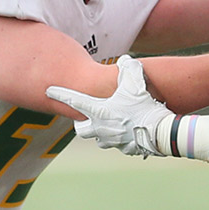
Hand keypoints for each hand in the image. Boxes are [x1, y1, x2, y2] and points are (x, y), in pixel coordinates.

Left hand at [46, 55, 175, 157]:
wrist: (160, 131)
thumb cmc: (144, 105)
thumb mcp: (136, 80)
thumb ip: (129, 68)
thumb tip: (126, 60)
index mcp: (99, 111)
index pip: (73, 101)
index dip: (59, 94)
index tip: (48, 90)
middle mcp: (100, 128)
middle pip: (81, 130)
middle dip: (82, 124)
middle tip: (88, 117)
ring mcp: (112, 141)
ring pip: (98, 140)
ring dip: (102, 133)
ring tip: (112, 125)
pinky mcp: (124, 149)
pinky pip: (118, 145)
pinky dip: (121, 139)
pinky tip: (131, 131)